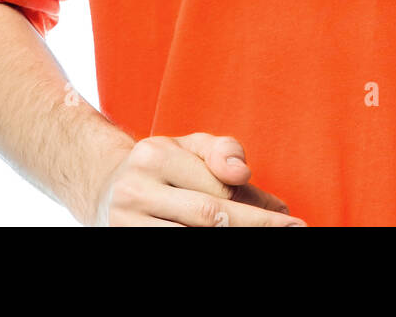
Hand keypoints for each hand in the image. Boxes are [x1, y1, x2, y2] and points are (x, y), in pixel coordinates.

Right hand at [90, 131, 306, 226]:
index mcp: (155, 155)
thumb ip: (221, 152)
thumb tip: (245, 175)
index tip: (284, 215)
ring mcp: (126, 223)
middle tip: (291, 229)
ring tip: (262, 236)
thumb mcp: (189, 146)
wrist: (104, 188)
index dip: (253, 202)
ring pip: (190, 237)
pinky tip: (227, 240)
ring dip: (229, 237)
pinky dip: (200, 245)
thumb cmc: (162, 166)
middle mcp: (136, 189)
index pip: (216, 184)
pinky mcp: (122, 243)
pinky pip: (171, 248)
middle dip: (252, 225)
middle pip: (208, 215)